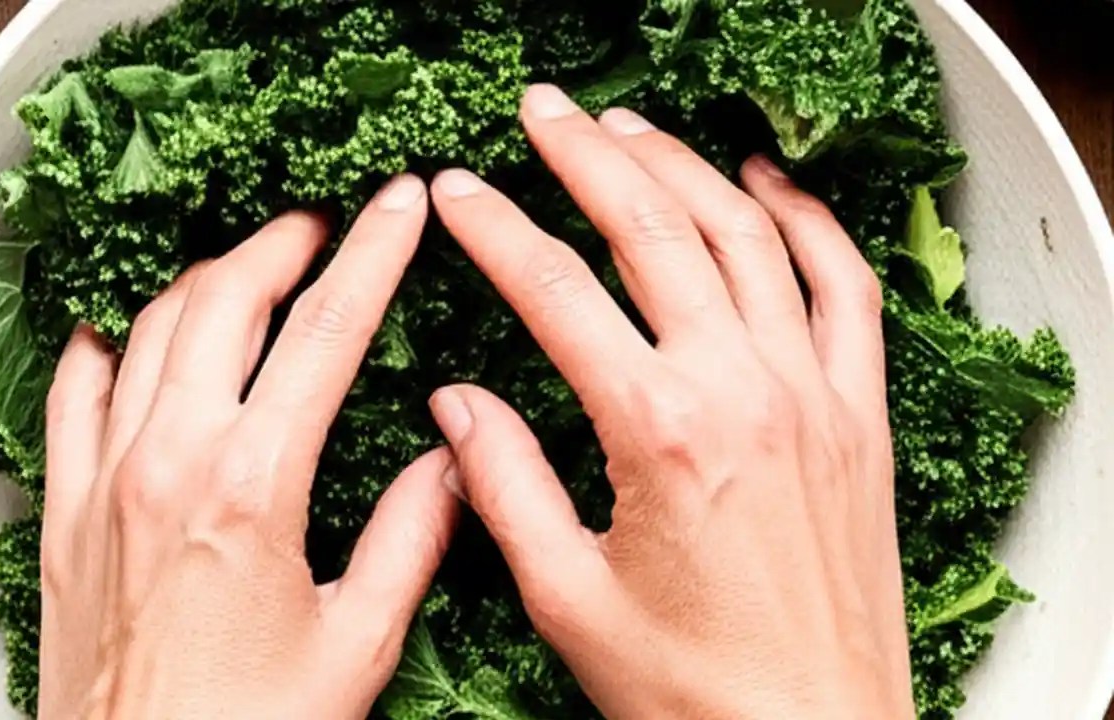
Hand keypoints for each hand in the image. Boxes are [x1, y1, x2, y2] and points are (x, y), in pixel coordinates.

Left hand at [37, 176, 458, 719]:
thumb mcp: (359, 641)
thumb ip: (413, 536)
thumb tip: (450, 459)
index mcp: (252, 486)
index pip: (326, 329)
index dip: (373, 253)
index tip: (400, 206)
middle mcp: (168, 462)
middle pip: (226, 299)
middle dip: (284, 241)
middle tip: (326, 222)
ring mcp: (104, 480)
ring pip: (151, 327)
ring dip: (208, 276)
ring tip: (252, 264)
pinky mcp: (66, 512)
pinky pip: (72, 391)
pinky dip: (105, 340)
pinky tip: (128, 327)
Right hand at [427, 85, 913, 718]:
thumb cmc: (693, 692)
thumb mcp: (566, 598)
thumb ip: (503, 485)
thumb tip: (455, 402)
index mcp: (658, 432)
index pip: (556, 290)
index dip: (496, 229)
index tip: (455, 192)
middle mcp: (742, 391)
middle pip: (654, 229)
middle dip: (588, 155)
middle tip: (543, 111)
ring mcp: (812, 394)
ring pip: (747, 236)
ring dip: (684, 167)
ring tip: (628, 128)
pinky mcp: (858, 415)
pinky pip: (846, 288)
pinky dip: (809, 220)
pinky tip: (771, 182)